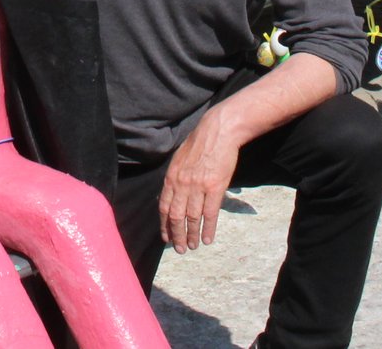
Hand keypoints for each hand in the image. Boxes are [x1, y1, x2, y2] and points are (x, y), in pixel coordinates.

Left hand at [159, 109, 240, 253]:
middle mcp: (182, 184)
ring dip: (192, 235)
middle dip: (177, 235)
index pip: (164, 207)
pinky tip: (207, 239)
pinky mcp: (215, 187)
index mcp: (171, 177)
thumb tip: (170, 196)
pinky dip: (208, 228)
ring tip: (193, 246)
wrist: (218, 132)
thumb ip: (174, 178)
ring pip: (192, 218)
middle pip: (176, 216)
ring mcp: (198, 186)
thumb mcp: (179, 159)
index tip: (166, 237)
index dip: (164, 225)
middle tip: (180, 249)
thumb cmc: (199, 144)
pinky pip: (210, 213)